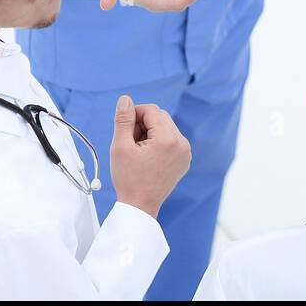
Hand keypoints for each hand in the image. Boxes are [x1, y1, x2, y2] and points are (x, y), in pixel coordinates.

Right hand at [109, 95, 191, 218]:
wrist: (140, 206)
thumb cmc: (128, 178)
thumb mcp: (120, 146)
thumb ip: (123, 120)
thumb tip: (125, 99)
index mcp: (168, 140)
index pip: (151, 110)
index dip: (134, 115)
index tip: (124, 130)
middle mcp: (182, 144)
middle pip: (160, 117)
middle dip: (143, 124)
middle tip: (131, 143)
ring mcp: (185, 153)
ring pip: (166, 126)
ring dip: (151, 132)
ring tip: (139, 151)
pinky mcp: (185, 159)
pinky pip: (172, 139)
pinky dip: (159, 141)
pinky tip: (148, 157)